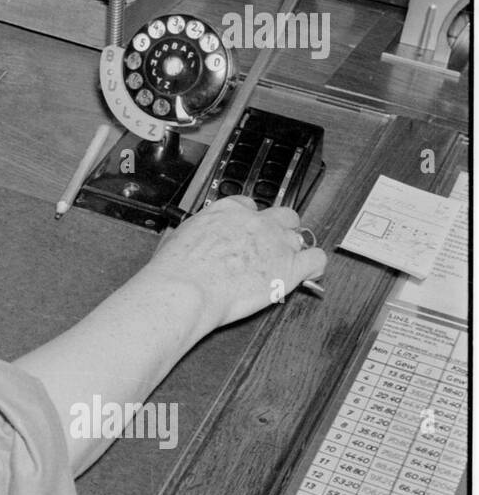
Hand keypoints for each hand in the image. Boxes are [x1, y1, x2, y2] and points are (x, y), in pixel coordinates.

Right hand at [147, 198, 325, 331]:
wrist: (186, 289)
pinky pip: (317, 259)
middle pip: (282, 215)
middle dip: (278, 229)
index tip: (246, 232)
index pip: (249, 206)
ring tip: (284, 264)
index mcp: (228, 211)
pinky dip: (315, 265)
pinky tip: (307, 273)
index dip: (250, 220)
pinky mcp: (290, 267)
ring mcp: (276, 242)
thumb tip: (193, 240)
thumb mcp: (178, 238)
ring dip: (293, 249)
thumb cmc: (176, 270)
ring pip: (299, 236)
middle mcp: (256, 221)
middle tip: (268, 247)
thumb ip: (197, 234)